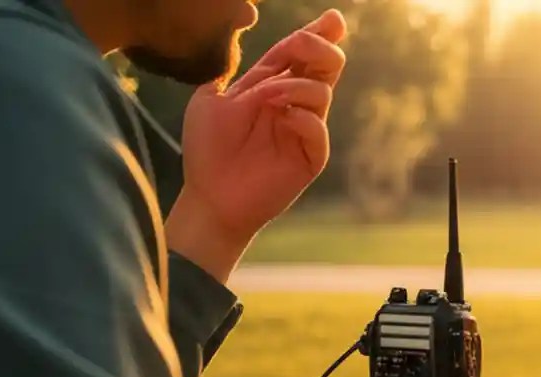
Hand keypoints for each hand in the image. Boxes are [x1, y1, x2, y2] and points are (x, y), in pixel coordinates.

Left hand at [165, 9, 347, 282]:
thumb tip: (247, 43)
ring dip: (295, 85)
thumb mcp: (211, 100)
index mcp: (272, 87)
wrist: (209, 194)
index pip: (300, 54)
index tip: (333, 17)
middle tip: (303, 44)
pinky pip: (317, 127)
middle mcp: (294, 105)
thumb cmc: (207, 149)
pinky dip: (302, 116)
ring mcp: (304, 130)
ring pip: (321, 91)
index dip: (318, 34)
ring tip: (266, 96)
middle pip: (326, 66)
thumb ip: (234, 72)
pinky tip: (281, 117)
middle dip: (319, 47)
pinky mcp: (310, 157)